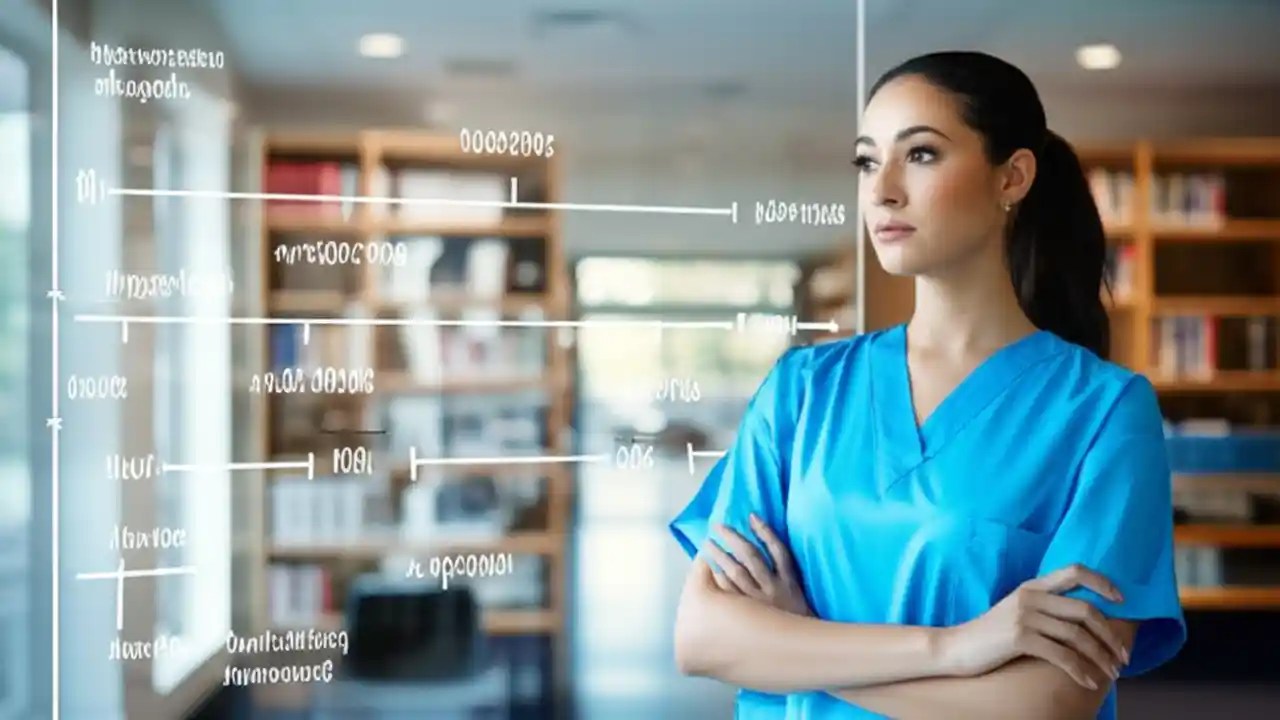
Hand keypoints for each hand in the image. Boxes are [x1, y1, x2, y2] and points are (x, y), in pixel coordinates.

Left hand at [701, 514, 812, 616]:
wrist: (797, 647)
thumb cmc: (794, 615)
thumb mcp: (794, 591)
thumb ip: (782, 571)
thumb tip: (763, 545)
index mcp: (789, 581)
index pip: (778, 550)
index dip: (766, 531)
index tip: (751, 516)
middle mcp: (773, 589)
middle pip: (751, 556)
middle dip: (734, 539)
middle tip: (718, 527)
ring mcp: (757, 603)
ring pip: (735, 573)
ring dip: (720, 556)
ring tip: (708, 545)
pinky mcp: (745, 616)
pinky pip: (727, 594)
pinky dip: (717, 579)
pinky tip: (708, 569)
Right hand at [939, 564, 1130, 689]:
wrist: (957, 647)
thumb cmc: (991, 634)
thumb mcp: (1018, 611)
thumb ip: (1045, 607)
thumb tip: (1085, 619)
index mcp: (1032, 585)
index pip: (1075, 570)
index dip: (1103, 583)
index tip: (1122, 602)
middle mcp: (1030, 596)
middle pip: (1085, 610)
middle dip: (1110, 635)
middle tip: (1122, 656)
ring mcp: (1024, 616)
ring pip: (1077, 635)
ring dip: (1100, 657)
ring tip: (1111, 673)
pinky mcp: (1019, 638)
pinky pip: (1061, 655)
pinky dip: (1080, 671)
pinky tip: (1089, 682)